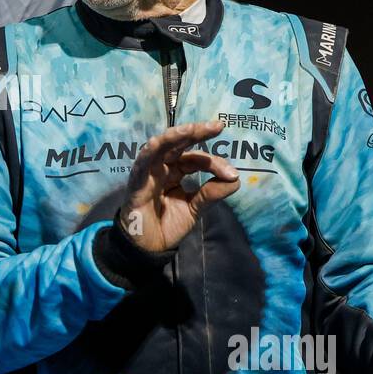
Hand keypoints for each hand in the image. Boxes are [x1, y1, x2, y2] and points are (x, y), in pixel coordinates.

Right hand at [118, 121, 239, 252]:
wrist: (149, 248)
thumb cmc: (168, 226)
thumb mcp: (196, 208)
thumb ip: (212, 193)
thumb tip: (236, 179)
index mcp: (176, 172)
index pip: (196, 159)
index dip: (214, 163)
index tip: (232, 174)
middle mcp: (163, 167)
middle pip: (180, 144)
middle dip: (197, 133)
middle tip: (218, 126)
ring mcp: (149, 171)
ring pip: (161, 147)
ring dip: (175, 136)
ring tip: (192, 129)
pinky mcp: (137, 180)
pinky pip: (143, 161)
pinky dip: (151, 150)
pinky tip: (161, 141)